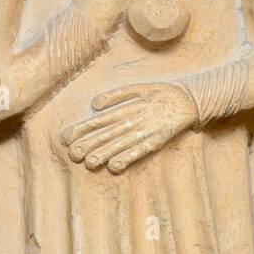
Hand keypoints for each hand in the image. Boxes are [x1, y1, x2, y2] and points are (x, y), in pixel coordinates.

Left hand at [61, 82, 196, 173]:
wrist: (188, 99)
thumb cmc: (160, 93)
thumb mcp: (138, 87)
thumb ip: (116, 95)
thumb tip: (95, 104)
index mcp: (125, 107)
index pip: (98, 120)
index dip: (80, 129)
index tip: (65, 137)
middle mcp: (132, 120)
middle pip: (106, 134)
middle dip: (88, 144)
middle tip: (72, 154)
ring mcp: (144, 132)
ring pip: (119, 144)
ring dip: (103, 154)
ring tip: (89, 163)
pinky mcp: (155, 141)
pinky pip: (138, 151)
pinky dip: (126, 158)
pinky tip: (114, 167)